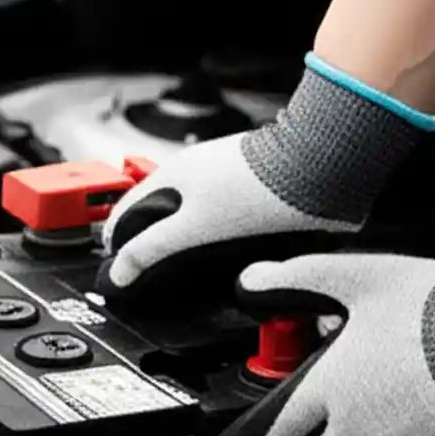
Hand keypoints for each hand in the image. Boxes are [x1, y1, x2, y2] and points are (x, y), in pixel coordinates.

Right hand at [98, 69, 424, 296]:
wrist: (321, 165)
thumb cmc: (262, 188)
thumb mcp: (194, 227)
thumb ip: (153, 249)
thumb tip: (120, 270)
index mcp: (174, 174)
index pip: (125, 208)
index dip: (114, 239)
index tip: (112, 265)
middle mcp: (196, 170)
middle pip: (157, 210)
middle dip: (146, 239)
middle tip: (142, 270)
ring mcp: (226, 176)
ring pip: (191, 211)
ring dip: (181, 236)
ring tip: (180, 267)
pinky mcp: (255, 185)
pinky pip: (221, 213)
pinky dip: (212, 233)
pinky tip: (223, 251)